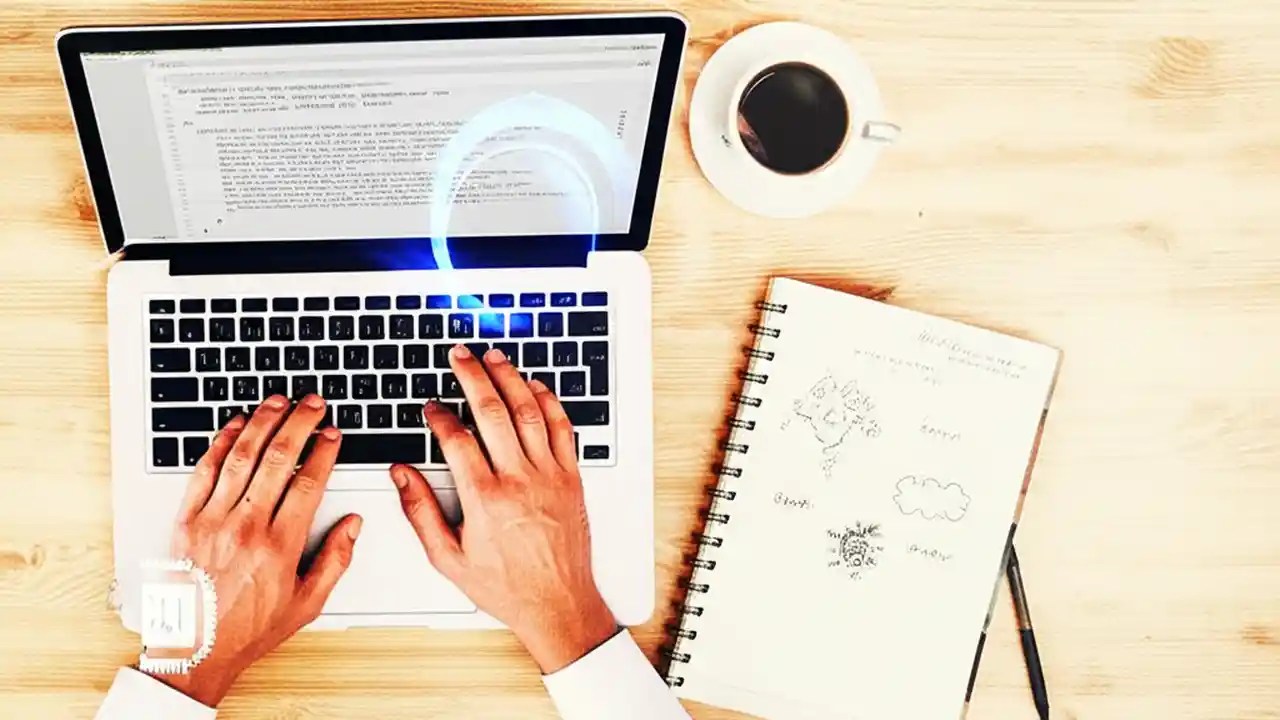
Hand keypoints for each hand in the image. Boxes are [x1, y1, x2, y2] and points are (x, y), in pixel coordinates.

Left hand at [154, 394, 360, 705]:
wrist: (195, 648)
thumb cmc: (249, 629)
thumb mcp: (307, 602)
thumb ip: (336, 560)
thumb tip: (353, 524)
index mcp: (280, 545)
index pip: (309, 481)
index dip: (324, 451)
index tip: (333, 434)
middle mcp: (246, 526)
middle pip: (278, 458)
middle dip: (299, 423)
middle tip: (312, 403)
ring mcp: (212, 520)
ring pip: (240, 456)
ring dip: (262, 422)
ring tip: (278, 401)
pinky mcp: (185, 521)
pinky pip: (203, 471)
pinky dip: (219, 443)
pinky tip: (235, 425)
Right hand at [391, 345, 616, 672]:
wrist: (558, 603)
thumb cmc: (506, 586)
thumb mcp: (448, 558)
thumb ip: (420, 512)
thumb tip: (400, 475)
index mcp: (485, 499)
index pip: (457, 439)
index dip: (440, 416)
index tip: (431, 407)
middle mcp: (519, 481)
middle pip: (493, 412)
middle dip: (472, 377)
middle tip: (459, 356)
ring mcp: (549, 476)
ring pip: (529, 412)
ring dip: (510, 379)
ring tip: (494, 358)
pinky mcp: (571, 478)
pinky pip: (562, 429)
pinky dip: (549, 402)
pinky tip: (535, 387)